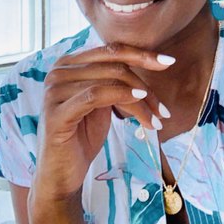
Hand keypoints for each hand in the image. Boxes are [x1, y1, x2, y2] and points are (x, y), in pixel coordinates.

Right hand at [32, 43, 173, 200]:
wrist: (62, 173)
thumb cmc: (83, 136)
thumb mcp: (102, 102)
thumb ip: (114, 80)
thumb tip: (149, 61)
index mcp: (68, 64)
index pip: (111, 50)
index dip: (141, 54)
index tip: (168, 62)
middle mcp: (58, 71)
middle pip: (114, 66)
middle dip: (145, 85)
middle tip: (163, 109)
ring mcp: (55, 90)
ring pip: (111, 81)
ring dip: (141, 100)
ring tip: (156, 119)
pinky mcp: (56, 112)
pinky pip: (96, 95)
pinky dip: (123, 96)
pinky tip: (140, 103)